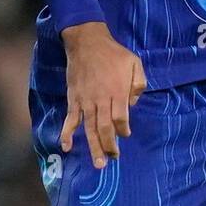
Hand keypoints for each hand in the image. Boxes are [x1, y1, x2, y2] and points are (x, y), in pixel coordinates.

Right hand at [60, 21, 146, 168]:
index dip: (124, 130)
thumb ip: (139, 83)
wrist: (87, 42)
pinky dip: (67, 133)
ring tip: (98, 163)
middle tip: (112, 159)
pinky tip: (66, 147)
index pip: (121, 119)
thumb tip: (133, 103)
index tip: (126, 135)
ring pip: (90, 128)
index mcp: (118, 92)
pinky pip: (70, 119)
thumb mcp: (135, 62)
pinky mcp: (74, 99)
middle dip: (110, 146)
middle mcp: (101, 100)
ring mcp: (86, 101)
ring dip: (94, 146)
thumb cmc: (113, 53)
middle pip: (106, 128)